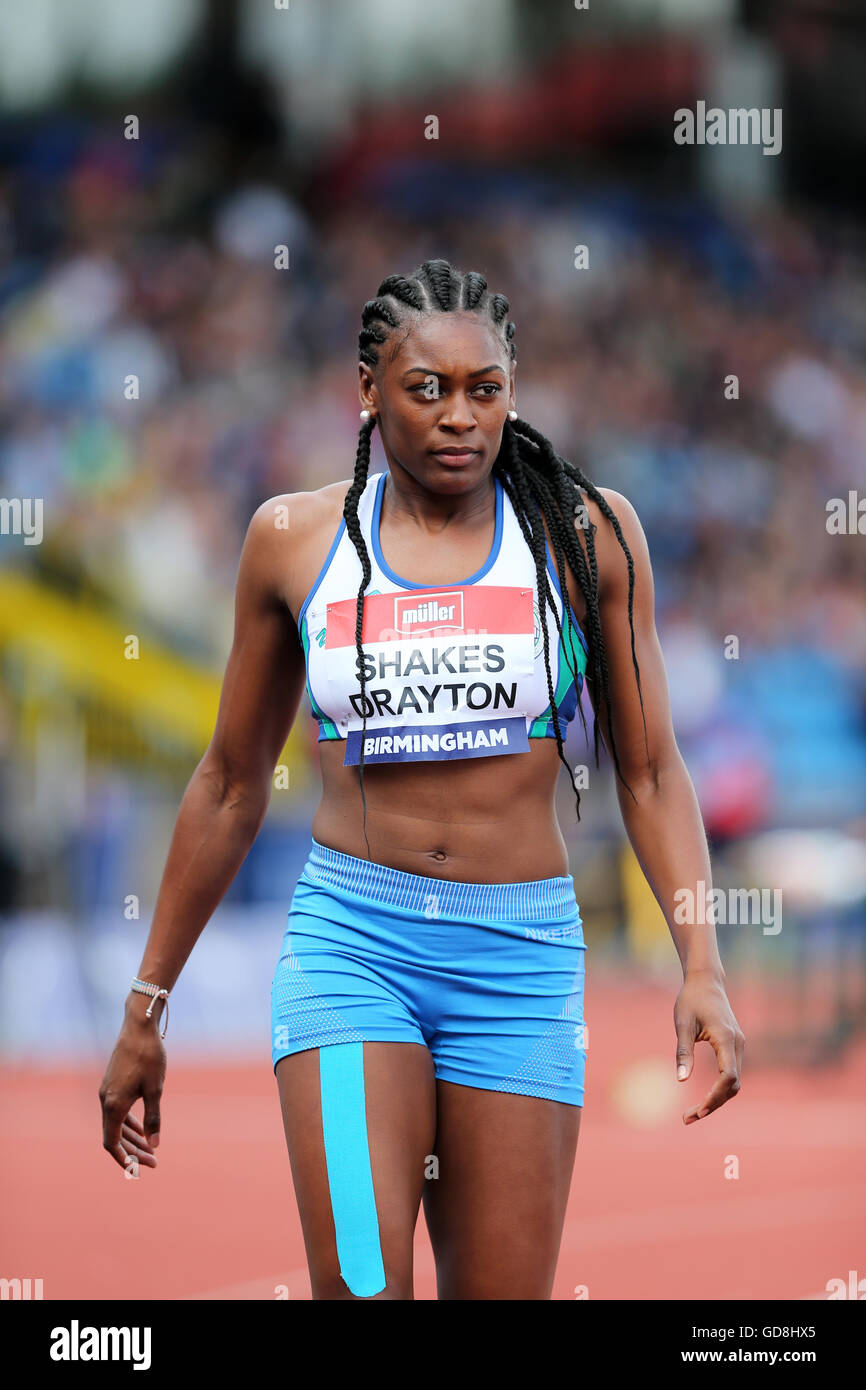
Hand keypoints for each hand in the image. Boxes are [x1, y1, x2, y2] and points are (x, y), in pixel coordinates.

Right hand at [99, 1012, 164, 1171]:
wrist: (139, 1026)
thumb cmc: (150, 1056)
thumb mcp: (156, 1089)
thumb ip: (154, 1118)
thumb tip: (154, 1145)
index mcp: (113, 1104)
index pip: (112, 1143)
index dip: (124, 1159)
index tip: (138, 1171)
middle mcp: (105, 1100)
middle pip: (115, 1136)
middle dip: (133, 1151)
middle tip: (153, 1162)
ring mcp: (107, 1091)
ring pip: (116, 1124)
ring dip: (132, 1138)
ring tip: (150, 1149)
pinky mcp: (112, 1083)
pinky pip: (117, 1111)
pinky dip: (129, 1123)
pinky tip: (142, 1129)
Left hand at [674, 971, 743, 1123]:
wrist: (706, 981)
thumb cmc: (691, 999)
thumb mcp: (682, 1024)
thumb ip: (683, 1052)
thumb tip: (680, 1080)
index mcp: (726, 1038)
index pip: (728, 1077)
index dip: (715, 1097)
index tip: (698, 1111)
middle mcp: (737, 1044)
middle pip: (732, 1085)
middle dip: (712, 1104)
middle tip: (687, 1118)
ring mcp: (738, 1046)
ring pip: (733, 1083)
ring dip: (716, 1100)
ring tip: (691, 1114)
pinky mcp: (734, 1046)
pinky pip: (730, 1074)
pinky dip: (719, 1090)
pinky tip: (702, 1099)